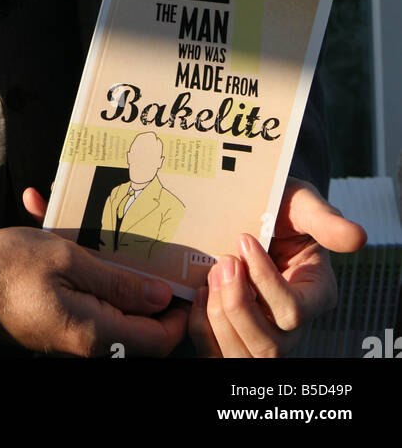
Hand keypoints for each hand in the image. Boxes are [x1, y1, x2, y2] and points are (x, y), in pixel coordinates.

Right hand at [0, 213, 188, 356]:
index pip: (159, 339)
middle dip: (148, 278)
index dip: (179, 312)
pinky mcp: (60, 318)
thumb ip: (118, 281)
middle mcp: (88, 341)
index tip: (187, 275)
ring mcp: (73, 331)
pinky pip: (84, 292)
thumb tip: (160, 298)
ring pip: (111, 299)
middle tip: (154, 239)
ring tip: (91, 211)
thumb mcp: (67, 260)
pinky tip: (50, 212)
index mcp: (96, 332)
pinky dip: (80, 261)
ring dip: (109, 260)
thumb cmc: (10, 266)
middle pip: (139, 322)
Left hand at [188, 177, 366, 356]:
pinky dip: (202, 329)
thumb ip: (325, 220)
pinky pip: (217, 354)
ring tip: (211, 276)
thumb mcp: (302, 204)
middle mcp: (293, 326)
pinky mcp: (235, 336)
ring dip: (219, 317)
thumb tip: (357, 237)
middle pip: (269, 346)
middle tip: (224, 261)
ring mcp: (264, 335)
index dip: (265, 280)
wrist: (253, 211)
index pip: (293, 311)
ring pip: (243, 355)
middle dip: (239, 305)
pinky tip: (202, 293)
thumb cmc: (281, 208)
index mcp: (316, 295)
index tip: (244, 239)